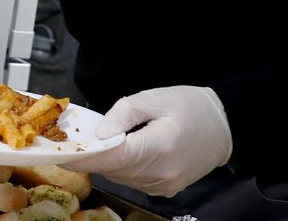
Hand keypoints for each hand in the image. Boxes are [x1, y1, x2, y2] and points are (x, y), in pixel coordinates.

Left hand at [62, 85, 232, 197]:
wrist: (225, 127)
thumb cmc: (191, 107)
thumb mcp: (154, 98)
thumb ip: (122, 114)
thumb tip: (100, 134)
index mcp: (158, 148)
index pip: (112, 158)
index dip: (84, 158)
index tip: (61, 154)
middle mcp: (161, 173)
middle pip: (114, 169)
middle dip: (94, 156)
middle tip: (77, 141)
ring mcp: (164, 185)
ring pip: (122, 177)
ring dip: (109, 162)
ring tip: (102, 142)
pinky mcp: (166, 189)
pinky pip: (134, 180)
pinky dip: (123, 167)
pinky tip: (124, 150)